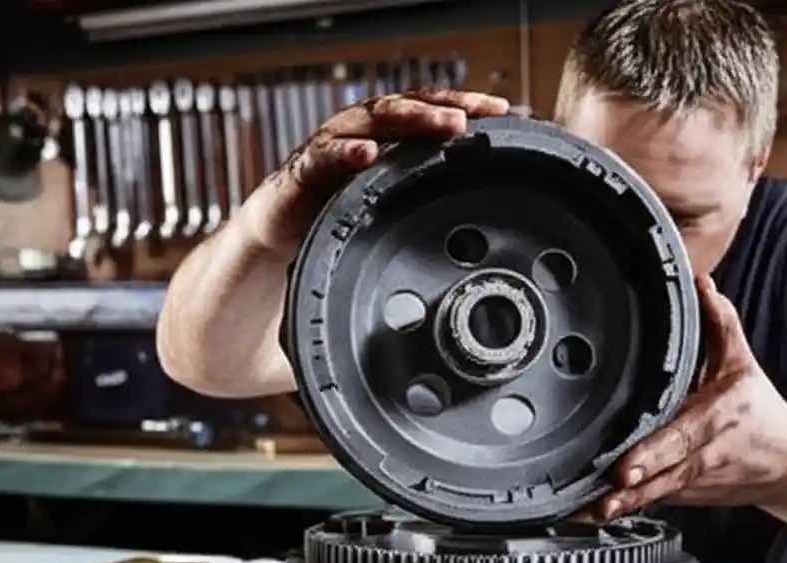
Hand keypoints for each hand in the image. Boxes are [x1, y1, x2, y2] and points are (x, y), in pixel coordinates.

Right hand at [238, 89, 510, 255]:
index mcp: (388, 133)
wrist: (282, 231)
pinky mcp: (307, 170)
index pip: (432, 109)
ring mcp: (335, 145)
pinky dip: (347, 153)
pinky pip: (327, 156)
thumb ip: (424, 188)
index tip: (503, 112)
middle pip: (408, 108)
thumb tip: (483, 196)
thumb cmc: (340, 208)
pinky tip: (368, 155)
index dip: (467, 106)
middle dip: (444, 109)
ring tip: (445, 125)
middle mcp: (363, 130)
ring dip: (413, 120)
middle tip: (475, 116)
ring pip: (375, 121)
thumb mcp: (390, 197)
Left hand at [579, 274, 786, 522]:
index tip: (628, 466)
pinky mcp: (686, 496)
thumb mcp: (742, 363)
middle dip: (636, 486)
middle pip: (667, 473)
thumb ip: (721, 323)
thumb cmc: (759, 412)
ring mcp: (695, 480)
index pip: (682, 437)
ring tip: (591, 511)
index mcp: (717, 419)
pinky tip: (593, 515)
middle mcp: (706, 454)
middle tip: (606, 494)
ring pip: (657, 494)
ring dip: (624, 504)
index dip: (655, 453)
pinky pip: (654, 501)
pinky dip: (627, 508)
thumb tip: (703, 284)